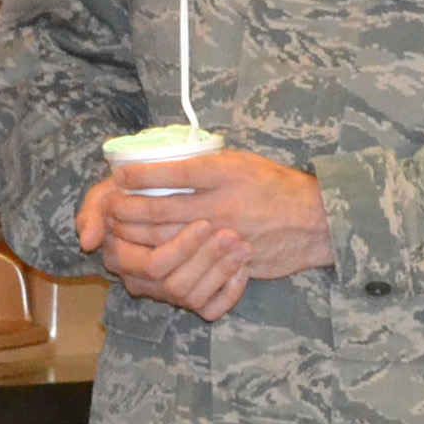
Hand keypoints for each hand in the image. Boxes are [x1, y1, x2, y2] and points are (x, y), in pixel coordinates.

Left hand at [77, 148, 332, 321]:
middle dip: (128, 210)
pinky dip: (162, 259)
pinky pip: (188, 262)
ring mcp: (223, 235)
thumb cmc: (275, 185)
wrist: (314, 220)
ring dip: (138, 235)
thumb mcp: (242, 161)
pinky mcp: (227, 259)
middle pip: (159, 209)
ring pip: (168, 239)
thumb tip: (164, 163)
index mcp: (224, 172)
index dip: (139, 176)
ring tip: (119, 231)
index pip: (171, 172)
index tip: (120, 176)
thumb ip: (206, 165)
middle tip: (109, 208)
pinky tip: (146, 255)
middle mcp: (220, 203)